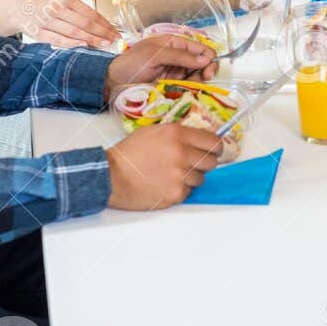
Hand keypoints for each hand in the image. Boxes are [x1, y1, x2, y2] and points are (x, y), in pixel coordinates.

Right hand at [7, 0, 120, 49]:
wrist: (12, 8)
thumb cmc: (40, 3)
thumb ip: (75, 9)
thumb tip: (98, 21)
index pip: (90, 13)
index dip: (104, 23)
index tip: (115, 31)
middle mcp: (57, 9)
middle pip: (85, 23)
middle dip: (102, 33)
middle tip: (115, 40)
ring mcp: (47, 21)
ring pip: (74, 32)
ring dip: (91, 40)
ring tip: (104, 45)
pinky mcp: (37, 32)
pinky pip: (57, 39)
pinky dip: (71, 44)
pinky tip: (83, 46)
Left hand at [103, 33, 217, 100]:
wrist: (114, 82)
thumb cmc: (131, 63)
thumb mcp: (155, 55)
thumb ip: (179, 56)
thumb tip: (204, 60)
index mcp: (174, 44)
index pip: (199, 48)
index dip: (207, 57)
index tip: (209, 67)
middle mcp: (178, 57)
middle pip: (202, 63)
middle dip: (207, 69)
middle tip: (206, 77)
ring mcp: (175, 73)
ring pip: (197, 76)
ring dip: (200, 80)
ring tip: (196, 84)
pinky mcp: (172, 86)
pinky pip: (188, 87)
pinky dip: (192, 89)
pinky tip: (191, 90)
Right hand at [106, 122, 224, 209]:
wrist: (111, 176)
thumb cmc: (129, 153)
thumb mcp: (154, 132)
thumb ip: (179, 133)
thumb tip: (201, 137)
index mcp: (177, 134)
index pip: (214, 141)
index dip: (215, 147)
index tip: (213, 150)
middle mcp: (182, 153)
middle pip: (212, 161)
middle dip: (204, 163)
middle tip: (191, 164)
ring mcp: (180, 175)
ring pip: (201, 178)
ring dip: (191, 177)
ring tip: (171, 175)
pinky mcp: (176, 194)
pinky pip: (189, 192)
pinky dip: (180, 189)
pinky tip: (164, 184)